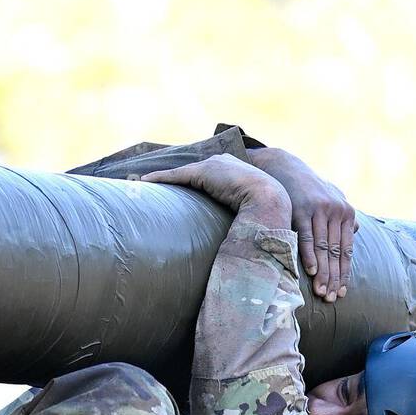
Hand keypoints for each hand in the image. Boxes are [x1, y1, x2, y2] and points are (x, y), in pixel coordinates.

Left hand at [141, 155, 291, 228]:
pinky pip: (176, 176)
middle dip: (173, 179)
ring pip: (181, 173)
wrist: (271, 201)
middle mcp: (222, 164)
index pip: (207, 176)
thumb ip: (240, 224)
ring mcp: (213, 166)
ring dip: (162, 180)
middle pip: (190, 172)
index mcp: (235, 173)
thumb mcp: (249, 217)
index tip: (179, 193)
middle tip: (154, 187)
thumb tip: (235, 250)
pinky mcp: (204, 172)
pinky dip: (160, 179)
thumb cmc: (265, 216)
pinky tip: (145, 181)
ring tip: (144, 186)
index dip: (192, 183)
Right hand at [249, 148, 356, 302]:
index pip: (346, 249)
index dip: (344, 272)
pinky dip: (310, 256)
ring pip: (324, 248)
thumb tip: (354, 231)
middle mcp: (336, 211)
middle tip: (332, 298)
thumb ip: (342, 216)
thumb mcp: (330, 197)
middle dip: (334, 277)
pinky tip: (312, 272)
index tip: (342, 291)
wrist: (285, 167)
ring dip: (323, 273)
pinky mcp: (301, 210)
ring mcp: (319, 210)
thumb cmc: (307, 188)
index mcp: (346, 213)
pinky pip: (307, 237)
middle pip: (336, 252)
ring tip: (322, 292)